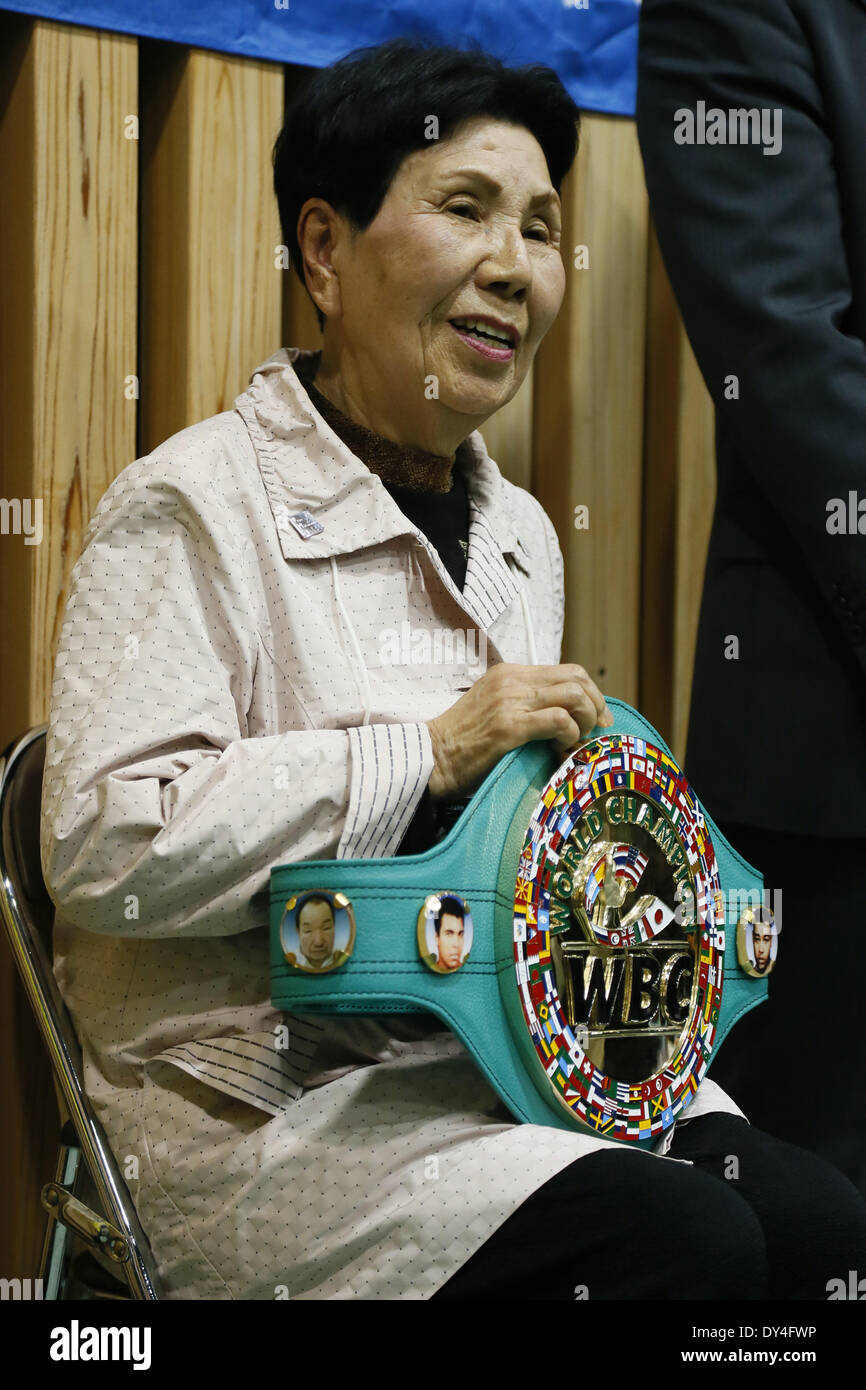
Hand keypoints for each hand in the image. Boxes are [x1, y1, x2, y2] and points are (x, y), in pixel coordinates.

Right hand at [426, 663, 613, 801]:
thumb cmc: (463, 742)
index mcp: (508, 673)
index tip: (597, 719)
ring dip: (585, 721)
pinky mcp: (509, 726)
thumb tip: (564, 716)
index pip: (567, 671)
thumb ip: (523, 704)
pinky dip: (570, 736)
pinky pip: (558, 721)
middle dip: (596, 705)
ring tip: (576, 741)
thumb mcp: (493, 708)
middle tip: (596, 731)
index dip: (591, 693)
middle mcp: (511, 680)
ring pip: (573, 695)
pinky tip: (560, 750)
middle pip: (576, 678)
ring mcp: (510, 701)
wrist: (431, 757)